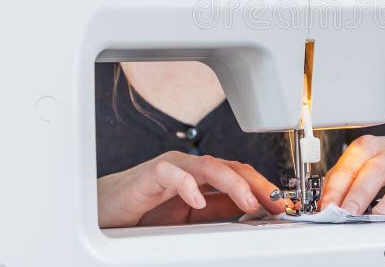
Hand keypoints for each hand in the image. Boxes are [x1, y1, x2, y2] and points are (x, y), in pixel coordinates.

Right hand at [97, 151, 289, 227]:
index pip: (240, 175)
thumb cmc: (143, 213)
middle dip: (256, 184)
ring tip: (249, 202)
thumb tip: (251, 212)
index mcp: (202, 177)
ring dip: (233, 183)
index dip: (262, 187)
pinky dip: (187, 186)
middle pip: (231, 167)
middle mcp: (190, 167)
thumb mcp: (191, 217)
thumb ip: (218, 210)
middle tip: (274, 202)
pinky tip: (198, 200)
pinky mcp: (149, 175)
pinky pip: (172, 174)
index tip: (280, 205)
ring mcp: (171, 167)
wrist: (103, 213)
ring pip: (208, 166)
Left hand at [319, 135, 384, 216]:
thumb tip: (326, 204)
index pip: (351, 164)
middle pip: (375, 170)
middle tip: (348, 212)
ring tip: (381, 214)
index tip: (328, 206)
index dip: (338, 187)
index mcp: (370, 147)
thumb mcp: (363, 167)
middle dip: (360, 192)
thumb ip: (344, 183)